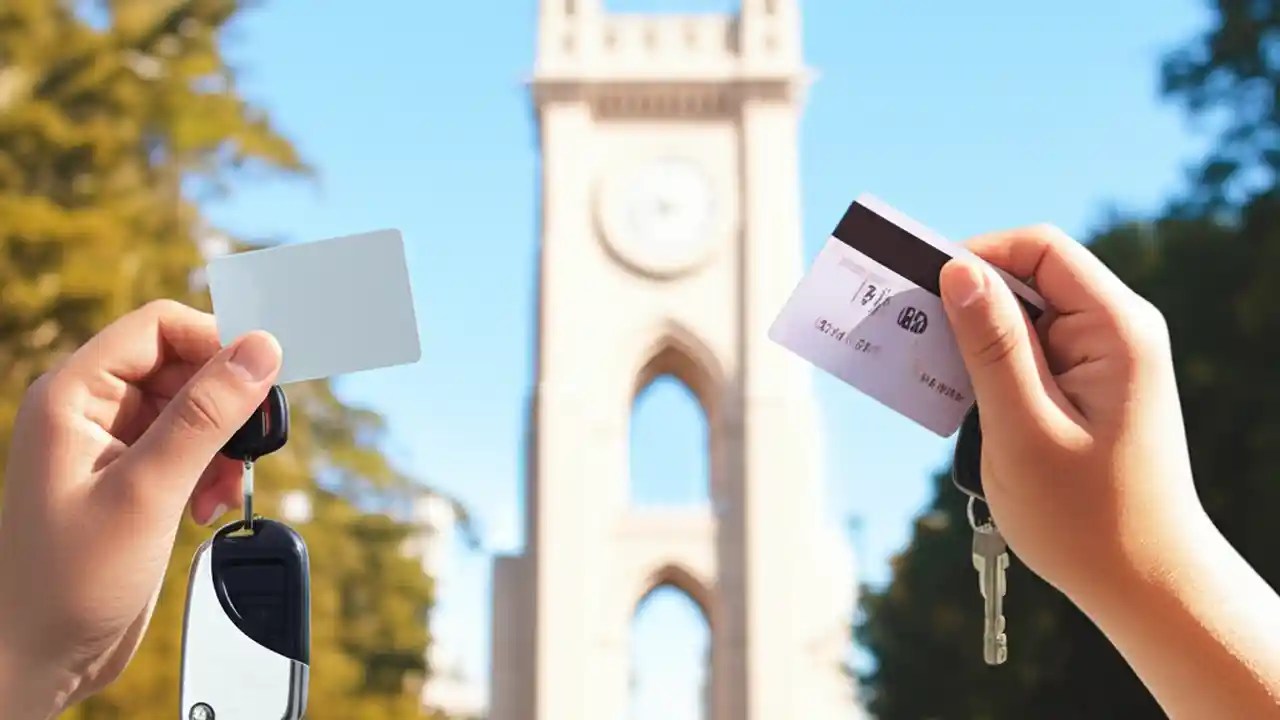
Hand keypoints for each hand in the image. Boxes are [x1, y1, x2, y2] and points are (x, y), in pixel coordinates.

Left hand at [0, 300, 280, 718]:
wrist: (39, 658)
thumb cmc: (68, 582)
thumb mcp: (147, 491)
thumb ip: (207, 415)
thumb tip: (261, 349)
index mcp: (72, 396)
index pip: (158, 328)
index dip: (216, 344)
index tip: (263, 380)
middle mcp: (89, 411)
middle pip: (181, 365)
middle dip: (225, 403)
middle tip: (249, 447)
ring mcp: (111, 446)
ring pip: (193, 408)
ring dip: (223, 443)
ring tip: (223, 488)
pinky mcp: (132, 480)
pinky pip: (189, 448)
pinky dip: (212, 470)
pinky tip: (208, 506)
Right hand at [938, 225, 1195, 598]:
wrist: (1142, 584)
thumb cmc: (1088, 518)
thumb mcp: (1024, 428)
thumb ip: (993, 346)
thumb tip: (958, 272)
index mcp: (1116, 330)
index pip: (1039, 249)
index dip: (976, 256)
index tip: (920, 292)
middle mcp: (1116, 332)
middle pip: (1027, 279)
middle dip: (964, 301)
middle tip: (909, 334)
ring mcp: (1103, 360)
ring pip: (1022, 319)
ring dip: (972, 342)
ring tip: (932, 380)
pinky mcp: (1087, 388)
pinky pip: (1028, 355)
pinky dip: (988, 370)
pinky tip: (961, 404)